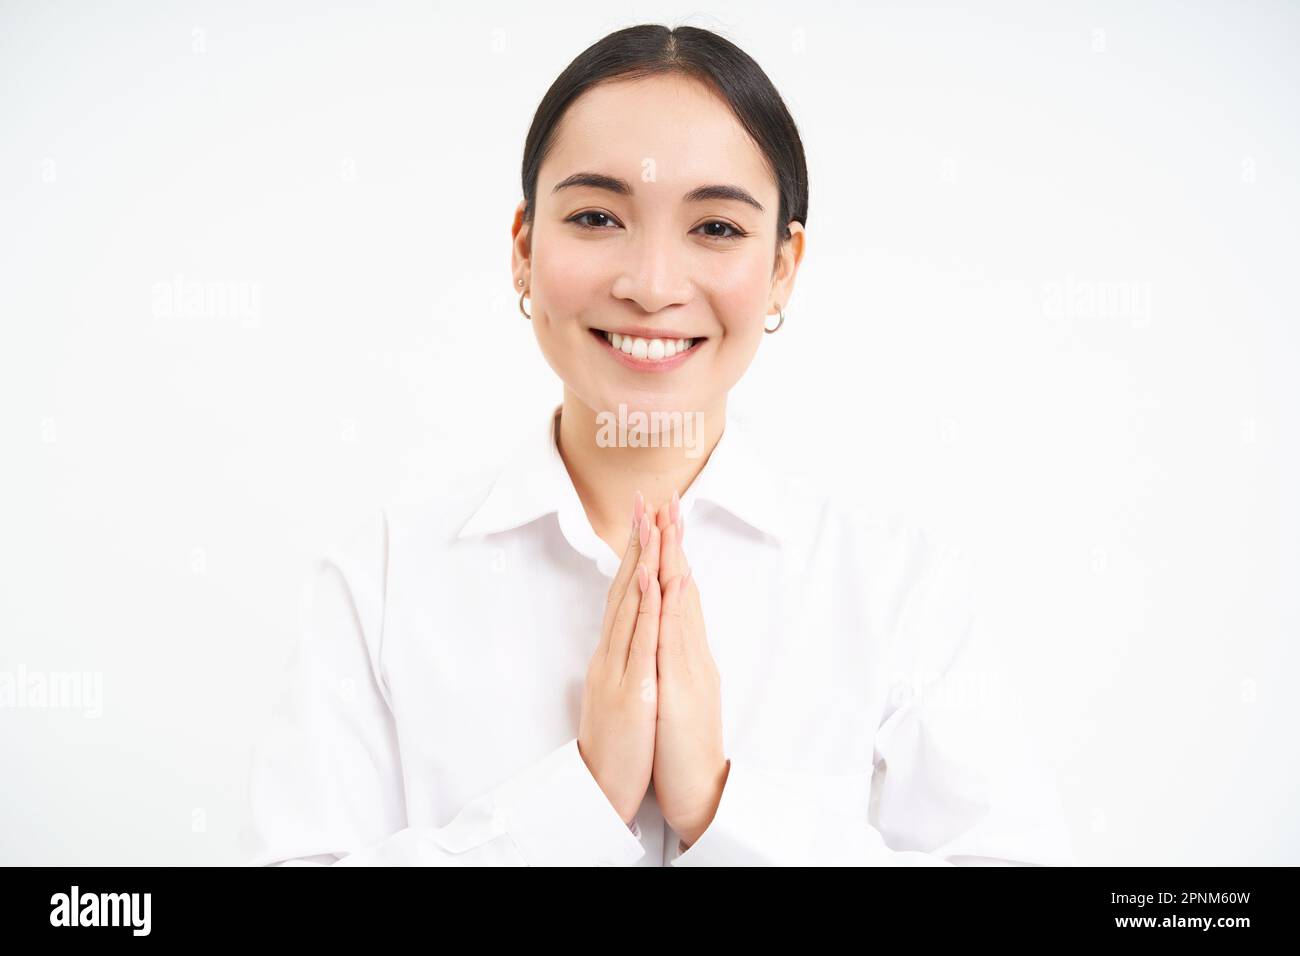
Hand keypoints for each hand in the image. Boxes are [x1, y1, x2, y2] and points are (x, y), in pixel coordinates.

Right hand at [577, 492, 661, 825]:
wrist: (601, 792)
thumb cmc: (616, 748)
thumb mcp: (619, 696)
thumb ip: (622, 664)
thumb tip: (627, 640)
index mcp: (612, 656)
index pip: (625, 595)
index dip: (635, 555)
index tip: (646, 519)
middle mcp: (612, 655)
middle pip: (624, 588)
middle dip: (636, 543)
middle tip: (644, 499)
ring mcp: (619, 669)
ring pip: (631, 604)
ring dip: (641, 560)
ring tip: (651, 521)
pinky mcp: (632, 689)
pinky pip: (640, 640)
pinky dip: (647, 605)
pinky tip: (653, 577)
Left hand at [651, 491, 728, 846]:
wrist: (699, 790)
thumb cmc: (682, 746)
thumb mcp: (676, 693)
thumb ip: (673, 660)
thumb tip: (665, 632)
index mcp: (686, 653)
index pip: (677, 592)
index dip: (668, 553)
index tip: (661, 516)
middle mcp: (691, 652)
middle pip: (682, 586)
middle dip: (673, 540)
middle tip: (667, 496)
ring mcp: (689, 666)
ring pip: (681, 602)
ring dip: (672, 558)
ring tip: (667, 520)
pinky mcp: (683, 686)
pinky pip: (674, 638)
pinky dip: (669, 605)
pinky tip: (666, 579)